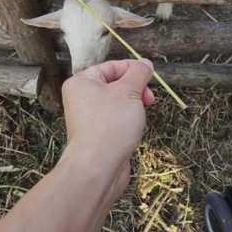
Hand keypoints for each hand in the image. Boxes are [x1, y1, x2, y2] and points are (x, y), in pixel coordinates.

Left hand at [62, 59, 154, 202]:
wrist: (97, 168)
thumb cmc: (109, 125)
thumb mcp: (129, 91)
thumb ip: (139, 74)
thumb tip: (145, 63)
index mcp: (82, 82)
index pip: (111, 67)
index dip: (133, 69)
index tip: (150, 76)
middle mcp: (81, 98)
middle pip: (115, 84)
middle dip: (136, 89)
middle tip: (149, 99)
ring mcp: (89, 118)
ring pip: (118, 103)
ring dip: (133, 106)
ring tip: (140, 115)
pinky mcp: (97, 135)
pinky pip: (116, 120)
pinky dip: (128, 121)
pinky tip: (134, 130)